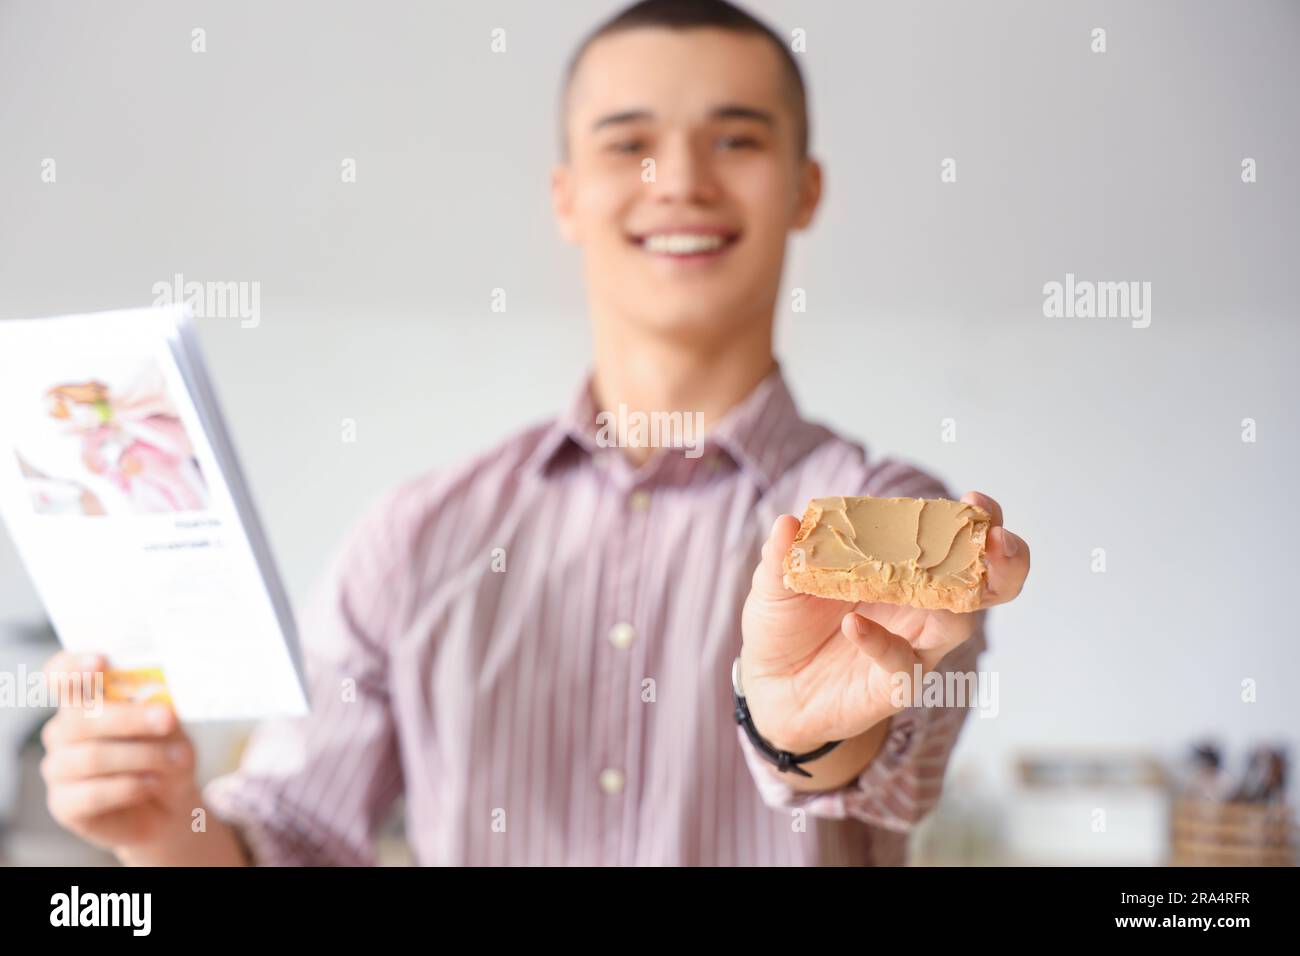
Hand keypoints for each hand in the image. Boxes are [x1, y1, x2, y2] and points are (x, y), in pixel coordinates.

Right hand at [39, 652, 200, 854]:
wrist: (170, 805)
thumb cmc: (166, 754)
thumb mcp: (172, 726)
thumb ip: (159, 707)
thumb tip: (162, 695)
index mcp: (84, 702)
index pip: (61, 675)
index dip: (72, 667)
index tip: (100, 661)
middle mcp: (63, 732)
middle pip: (81, 718)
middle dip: (130, 718)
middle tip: (167, 719)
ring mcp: (58, 768)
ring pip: (92, 756)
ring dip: (142, 756)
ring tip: (177, 759)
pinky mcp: (64, 805)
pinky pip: (93, 793)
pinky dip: (131, 786)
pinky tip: (152, 783)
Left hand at [740, 491, 1028, 752]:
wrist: (772, 686)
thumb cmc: (790, 624)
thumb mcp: (779, 582)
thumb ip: (784, 553)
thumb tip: (789, 522)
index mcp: (905, 565)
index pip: (956, 536)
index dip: (977, 519)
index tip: (975, 500)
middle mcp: (924, 603)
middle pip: (989, 581)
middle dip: (1005, 558)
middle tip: (996, 538)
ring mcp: (916, 644)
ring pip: (961, 622)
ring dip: (960, 599)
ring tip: (940, 574)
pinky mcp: (897, 683)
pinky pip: (903, 662)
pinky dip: (881, 642)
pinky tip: (853, 625)